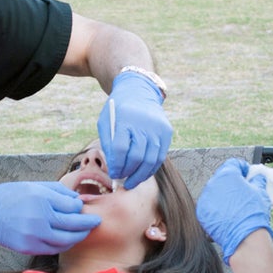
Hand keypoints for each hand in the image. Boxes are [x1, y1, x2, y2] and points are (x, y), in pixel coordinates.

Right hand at [0, 182, 100, 253]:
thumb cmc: (11, 196)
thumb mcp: (35, 186)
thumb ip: (58, 191)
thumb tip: (77, 199)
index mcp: (42, 199)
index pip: (72, 206)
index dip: (80, 207)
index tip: (82, 206)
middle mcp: (39, 218)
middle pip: (73, 225)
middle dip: (88, 224)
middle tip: (96, 221)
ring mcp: (34, 235)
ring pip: (66, 240)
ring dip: (78, 236)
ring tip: (83, 232)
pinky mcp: (29, 248)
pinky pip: (54, 249)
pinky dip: (64, 244)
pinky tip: (67, 239)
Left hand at [97, 71, 171, 189]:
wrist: (138, 91)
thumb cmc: (118, 111)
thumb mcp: (106, 122)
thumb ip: (108, 144)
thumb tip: (115, 169)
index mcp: (124, 119)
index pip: (120, 149)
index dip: (116, 165)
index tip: (113, 174)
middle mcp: (143, 123)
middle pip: (136, 156)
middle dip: (128, 173)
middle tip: (122, 181)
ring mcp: (157, 128)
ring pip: (151, 159)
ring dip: (141, 175)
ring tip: (132, 182)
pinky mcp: (166, 131)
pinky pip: (160, 156)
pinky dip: (151, 168)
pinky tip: (143, 173)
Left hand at [197, 158, 272, 262]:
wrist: (244, 236)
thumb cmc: (253, 213)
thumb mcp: (260, 192)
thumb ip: (258, 180)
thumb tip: (258, 177)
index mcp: (227, 174)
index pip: (233, 164)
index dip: (242, 168)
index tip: (246, 174)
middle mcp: (213, 183)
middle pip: (222, 177)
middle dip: (232, 182)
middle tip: (242, 190)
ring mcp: (205, 198)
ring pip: (214, 191)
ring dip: (223, 195)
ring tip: (235, 204)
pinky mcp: (202, 212)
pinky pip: (209, 205)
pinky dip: (216, 208)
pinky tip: (227, 214)